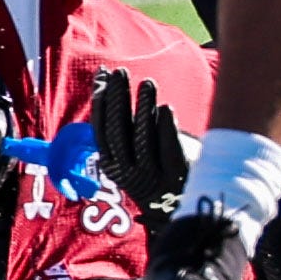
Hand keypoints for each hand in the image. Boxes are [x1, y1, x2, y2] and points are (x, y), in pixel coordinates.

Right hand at [89, 66, 191, 225]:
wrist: (180, 206)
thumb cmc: (153, 166)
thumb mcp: (130, 149)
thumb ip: (121, 122)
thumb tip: (104, 78)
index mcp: (112, 165)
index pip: (100, 129)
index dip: (100, 100)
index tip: (103, 74)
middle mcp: (128, 173)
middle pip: (119, 132)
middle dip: (117, 99)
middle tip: (120, 73)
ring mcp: (153, 176)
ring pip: (143, 140)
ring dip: (143, 109)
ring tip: (147, 83)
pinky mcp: (177, 176)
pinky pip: (168, 150)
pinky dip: (165, 128)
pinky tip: (164, 107)